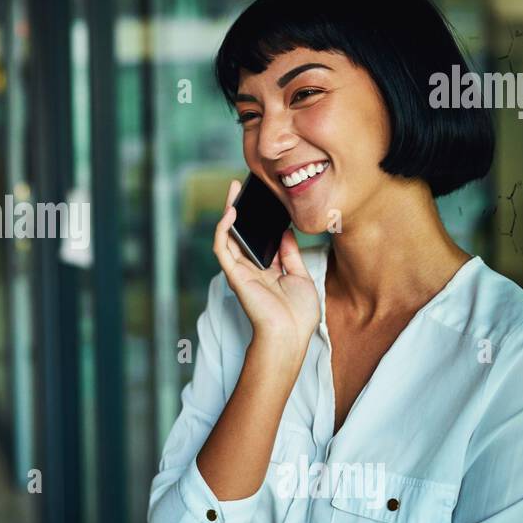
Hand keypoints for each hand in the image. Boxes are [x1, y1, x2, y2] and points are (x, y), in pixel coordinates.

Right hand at [213, 179, 320, 350]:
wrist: (290, 336)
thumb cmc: (297, 315)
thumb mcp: (300, 277)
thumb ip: (290, 254)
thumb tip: (285, 232)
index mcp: (266, 270)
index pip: (257, 238)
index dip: (257, 219)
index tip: (264, 198)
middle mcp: (250, 269)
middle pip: (240, 233)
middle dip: (238, 209)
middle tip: (241, 186)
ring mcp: (240, 271)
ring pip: (227, 236)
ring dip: (228, 211)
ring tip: (233, 190)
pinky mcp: (234, 275)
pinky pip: (222, 248)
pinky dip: (223, 229)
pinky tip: (231, 212)